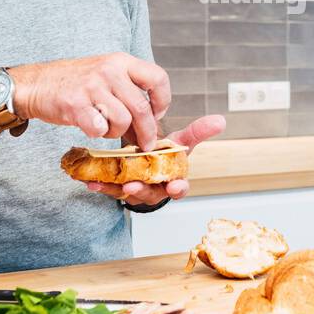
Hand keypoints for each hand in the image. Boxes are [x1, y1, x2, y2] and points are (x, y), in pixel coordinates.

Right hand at [10, 53, 170, 150]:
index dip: (162, 101)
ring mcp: (92, 86)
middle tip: (144, 144)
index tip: (157, 114)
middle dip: (147, 132)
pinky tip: (91, 127)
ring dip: (117, 132)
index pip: (158, 79)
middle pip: (142, 108)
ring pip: (123, 121)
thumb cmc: (75, 83)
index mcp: (121, 61)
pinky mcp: (75, 103)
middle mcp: (109, 70)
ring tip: (107, 128)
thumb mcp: (106, 76)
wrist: (36, 83)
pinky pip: (99, 129)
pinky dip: (98, 134)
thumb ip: (128, 97)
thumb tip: (149, 129)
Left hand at [84, 114, 225, 207]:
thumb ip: (199, 132)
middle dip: (143, 191)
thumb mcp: (182, 142)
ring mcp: (136, 190)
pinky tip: (91, 181)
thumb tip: (221, 119)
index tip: (175, 186)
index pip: (179, 188)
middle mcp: (155, 188)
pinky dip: (101, 186)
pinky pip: (110, 190)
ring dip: (118, 189)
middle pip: (151, 194)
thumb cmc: (166, 154)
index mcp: (173, 178)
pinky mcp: (119, 189)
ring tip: (110, 182)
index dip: (178, 189)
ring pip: (129, 193)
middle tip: (134, 185)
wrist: (146, 161)